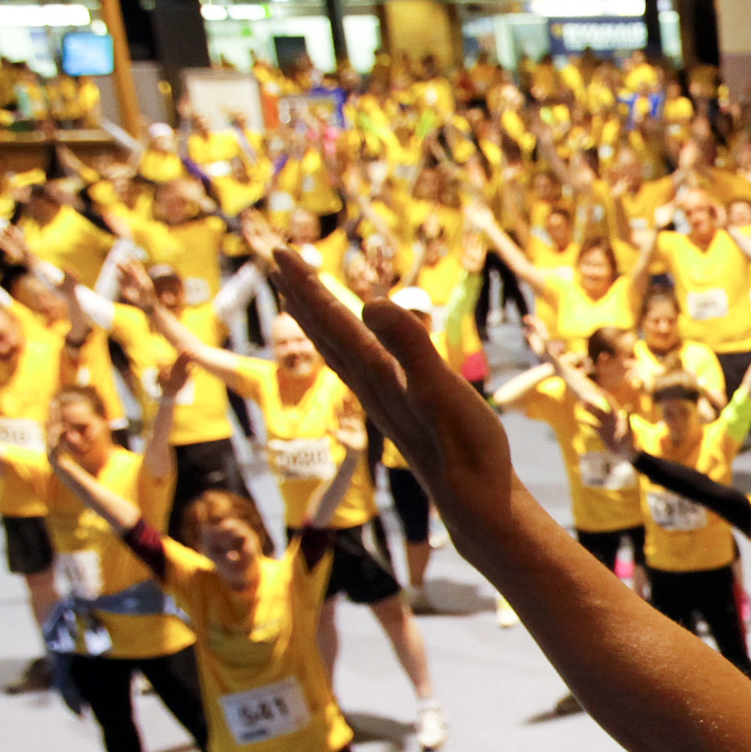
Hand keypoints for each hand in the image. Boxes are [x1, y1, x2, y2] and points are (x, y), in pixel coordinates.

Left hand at [261, 249, 516, 549]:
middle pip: (322, 331)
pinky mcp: (395, 412)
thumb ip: (409, 346)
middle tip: (277, 260)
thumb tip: (370, 303)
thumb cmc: (466, 447)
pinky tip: (347, 349)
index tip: (278, 250)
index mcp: (376, 372)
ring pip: (334, 351)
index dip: (305, 283)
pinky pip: (354, 368)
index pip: (331, 319)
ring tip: (298, 297)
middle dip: (300, 293)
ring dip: (314, 320)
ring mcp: (379, 400)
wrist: (474, 501)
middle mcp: (368, 384)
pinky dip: (341, 347)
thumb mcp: (441, 390)